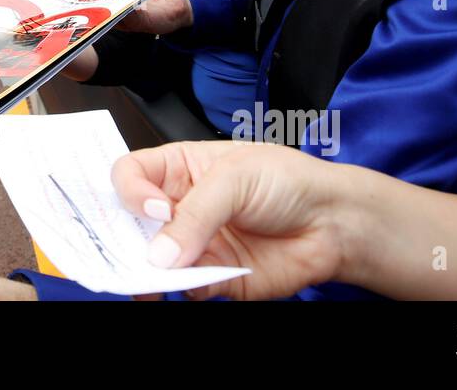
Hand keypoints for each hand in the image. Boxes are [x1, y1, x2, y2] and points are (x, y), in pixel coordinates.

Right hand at [111, 141, 349, 300]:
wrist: (333, 223)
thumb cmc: (289, 181)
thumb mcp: (236, 178)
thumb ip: (195, 214)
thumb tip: (159, 254)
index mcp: (179, 169)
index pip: (131, 175)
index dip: (131, 192)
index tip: (154, 208)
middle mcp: (179, 208)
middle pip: (131, 223)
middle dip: (124, 238)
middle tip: (129, 253)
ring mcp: (194, 244)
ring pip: (152, 261)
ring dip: (150, 271)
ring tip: (156, 277)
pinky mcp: (212, 277)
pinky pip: (185, 287)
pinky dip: (186, 287)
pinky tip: (201, 280)